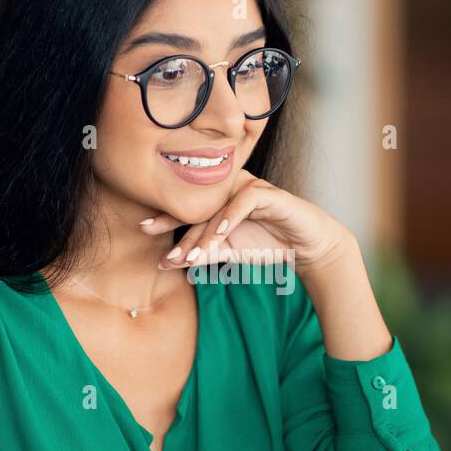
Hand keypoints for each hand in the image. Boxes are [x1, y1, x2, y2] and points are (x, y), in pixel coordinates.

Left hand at [139, 170, 351, 271]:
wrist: (307, 246)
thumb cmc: (268, 245)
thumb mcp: (230, 253)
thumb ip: (203, 254)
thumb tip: (168, 262)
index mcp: (218, 201)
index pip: (188, 207)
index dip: (165, 217)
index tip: (143, 228)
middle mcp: (230, 190)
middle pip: (199, 205)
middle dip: (179, 229)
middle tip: (165, 251)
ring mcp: (249, 188)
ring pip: (219, 206)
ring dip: (205, 234)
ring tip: (191, 257)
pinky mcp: (269, 193)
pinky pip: (245, 200)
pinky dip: (231, 217)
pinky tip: (221, 235)